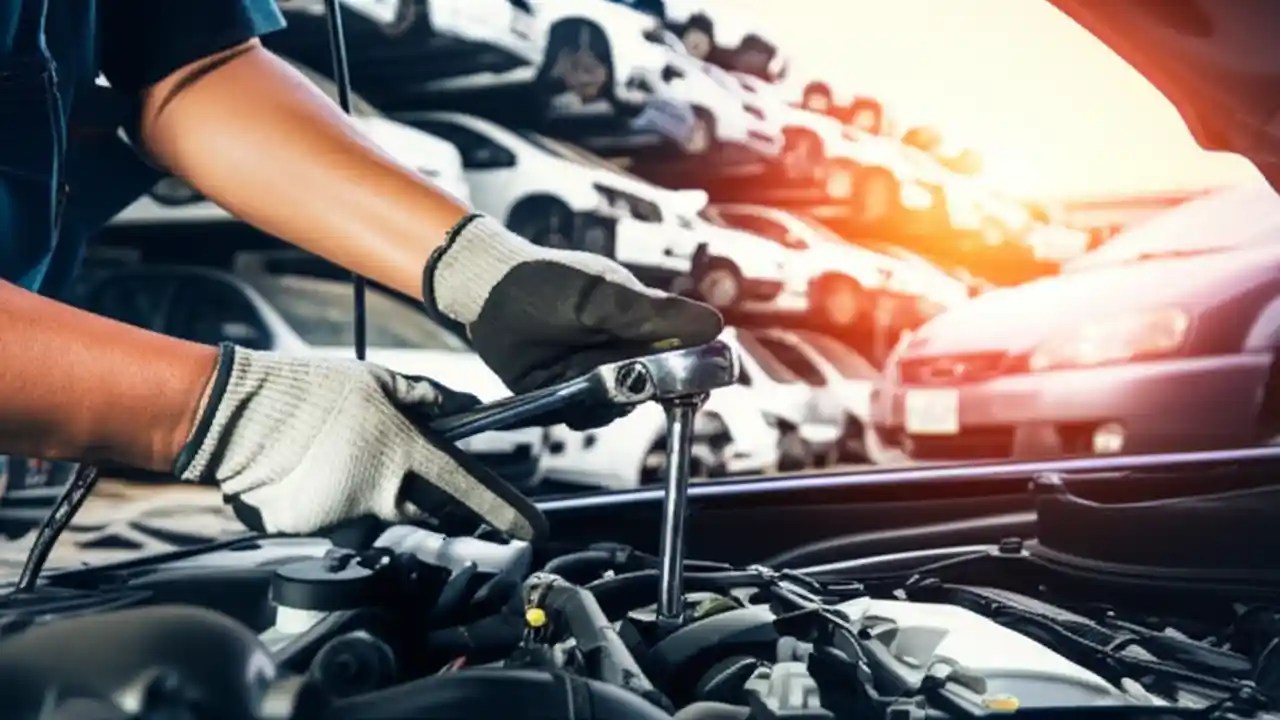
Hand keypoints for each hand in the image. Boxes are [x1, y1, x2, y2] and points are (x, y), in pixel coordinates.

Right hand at [173, 344, 546, 539]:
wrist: (236, 417)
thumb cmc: (308, 391)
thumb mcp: (377, 379)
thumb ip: (428, 397)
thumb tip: (469, 404)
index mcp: (405, 450)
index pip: (470, 488)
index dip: (505, 511)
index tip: (532, 530)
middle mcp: (383, 491)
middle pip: (430, 513)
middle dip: (429, 502)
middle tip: (400, 474)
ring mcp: (349, 517)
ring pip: (382, 519)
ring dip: (374, 499)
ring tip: (339, 462)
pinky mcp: (316, 534)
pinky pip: (340, 527)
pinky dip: (335, 507)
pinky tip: (314, 478)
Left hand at [422, 214, 723, 427]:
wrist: (488, 292)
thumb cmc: (548, 281)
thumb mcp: (603, 294)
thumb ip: (653, 314)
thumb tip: (712, 324)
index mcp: (645, 326)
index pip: (687, 359)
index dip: (690, 375)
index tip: (686, 381)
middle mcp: (625, 356)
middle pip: (653, 390)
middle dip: (636, 385)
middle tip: (613, 365)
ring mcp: (596, 378)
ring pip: (618, 408)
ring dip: (601, 395)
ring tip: (574, 363)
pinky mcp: (566, 397)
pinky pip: (583, 415)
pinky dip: (574, 404)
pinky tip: (559, 377)